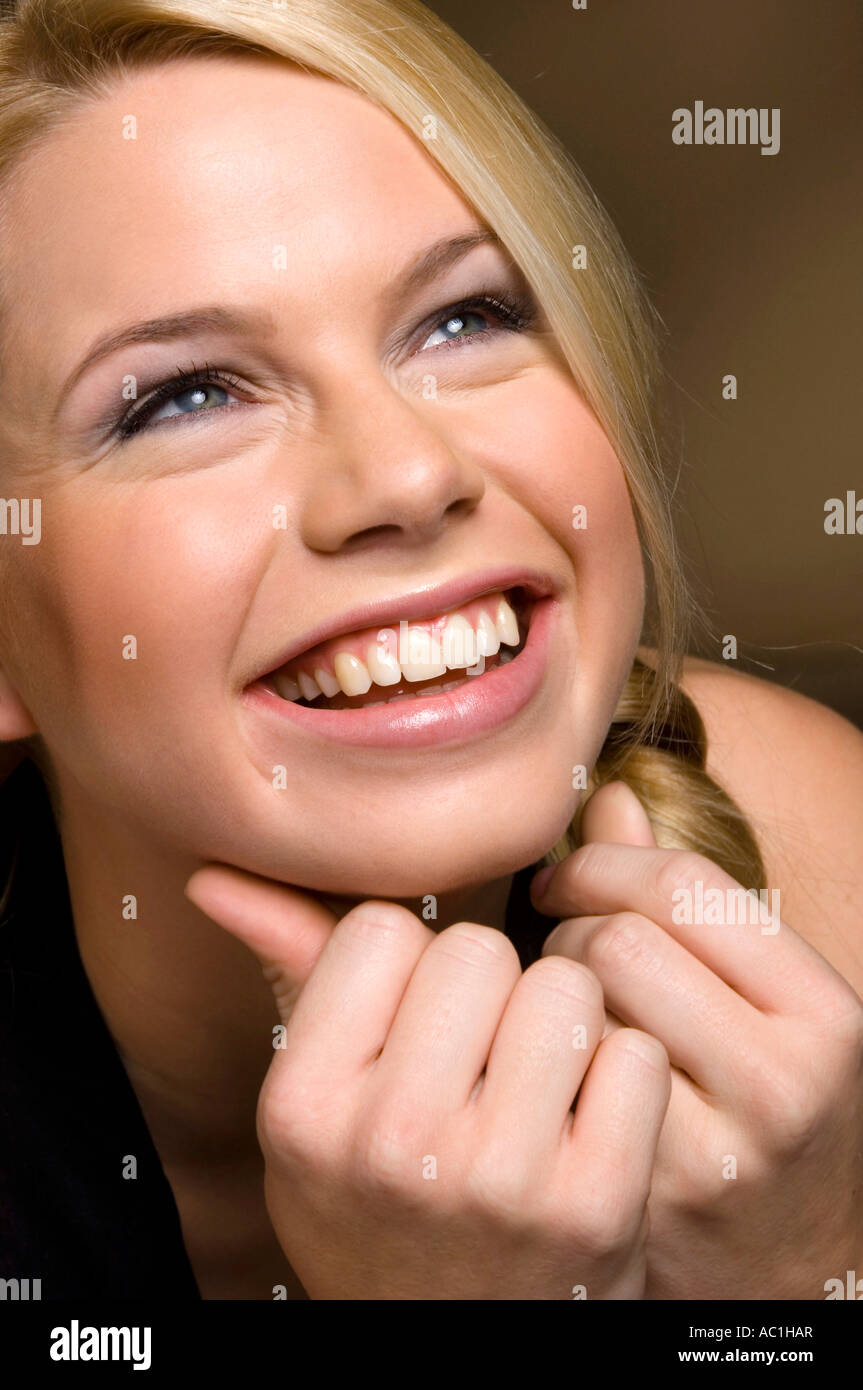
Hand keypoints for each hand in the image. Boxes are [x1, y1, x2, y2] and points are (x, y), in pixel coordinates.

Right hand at [186, 865, 669, 1299]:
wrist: (456, 1353)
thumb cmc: (380, 1207)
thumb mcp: (313, 1114)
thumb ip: (289, 979)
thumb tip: (216, 877)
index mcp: (306, 1108)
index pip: (383, 930)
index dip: (410, 965)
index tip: (413, 1024)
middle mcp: (394, 1143)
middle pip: (478, 949)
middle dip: (488, 986)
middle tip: (479, 1056)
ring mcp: (499, 1178)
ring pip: (565, 986)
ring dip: (559, 1020)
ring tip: (532, 1083)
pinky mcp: (596, 1205)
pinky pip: (632, 1054)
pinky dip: (619, 1076)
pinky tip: (586, 1123)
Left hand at [530, 781, 862, 1298]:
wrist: (787, 1259)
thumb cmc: (767, 1098)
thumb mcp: (763, 995)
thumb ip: (685, 896)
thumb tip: (606, 797)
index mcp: (824, 1010)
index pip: (684, 887)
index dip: (602, 863)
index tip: (565, 877)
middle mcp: (784, 1081)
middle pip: (618, 942)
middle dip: (569, 931)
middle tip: (563, 951)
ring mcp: (717, 1150)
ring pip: (580, 1007)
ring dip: (551, 993)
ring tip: (566, 1007)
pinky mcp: (649, 1196)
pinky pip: (559, 1083)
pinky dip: (543, 1058)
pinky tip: (555, 1066)